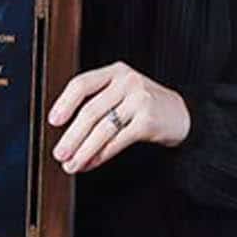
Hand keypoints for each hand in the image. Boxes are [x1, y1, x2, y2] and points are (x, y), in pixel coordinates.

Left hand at [49, 61, 190, 173]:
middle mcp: (126, 82)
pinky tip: (91, 163)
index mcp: (114, 72)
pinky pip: (117, 140)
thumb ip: (98, 101)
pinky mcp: (148, 120)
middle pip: (90, 111)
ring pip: (102, 129)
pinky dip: (101, 155)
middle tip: (59, 153)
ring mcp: (139, 100)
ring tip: (71, 164)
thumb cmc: (145, 105)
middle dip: (71, 136)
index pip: (82, 84)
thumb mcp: (122, 92)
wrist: (183, 114)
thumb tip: (65, 129)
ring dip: (83, 150)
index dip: (64, 103)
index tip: (53, 121)